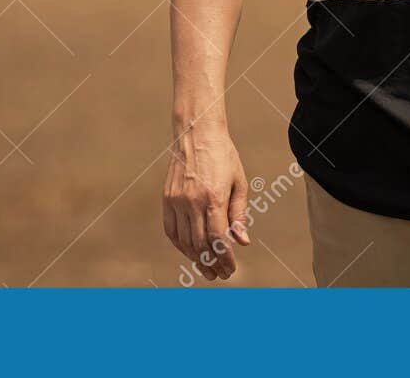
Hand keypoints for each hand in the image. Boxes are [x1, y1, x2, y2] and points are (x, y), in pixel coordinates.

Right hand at [162, 119, 250, 280]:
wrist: (196, 133)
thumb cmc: (223, 156)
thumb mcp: (239, 182)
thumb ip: (239, 213)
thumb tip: (243, 242)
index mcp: (213, 197)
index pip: (218, 238)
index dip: (224, 258)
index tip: (230, 269)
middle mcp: (192, 201)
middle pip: (200, 244)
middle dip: (211, 263)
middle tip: (221, 275)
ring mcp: (176, 201)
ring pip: (184, 241)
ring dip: (196, 259)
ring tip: (207, 269)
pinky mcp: (167, 199)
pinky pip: (171, 230)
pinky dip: (180, 245)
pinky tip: (190, 253)